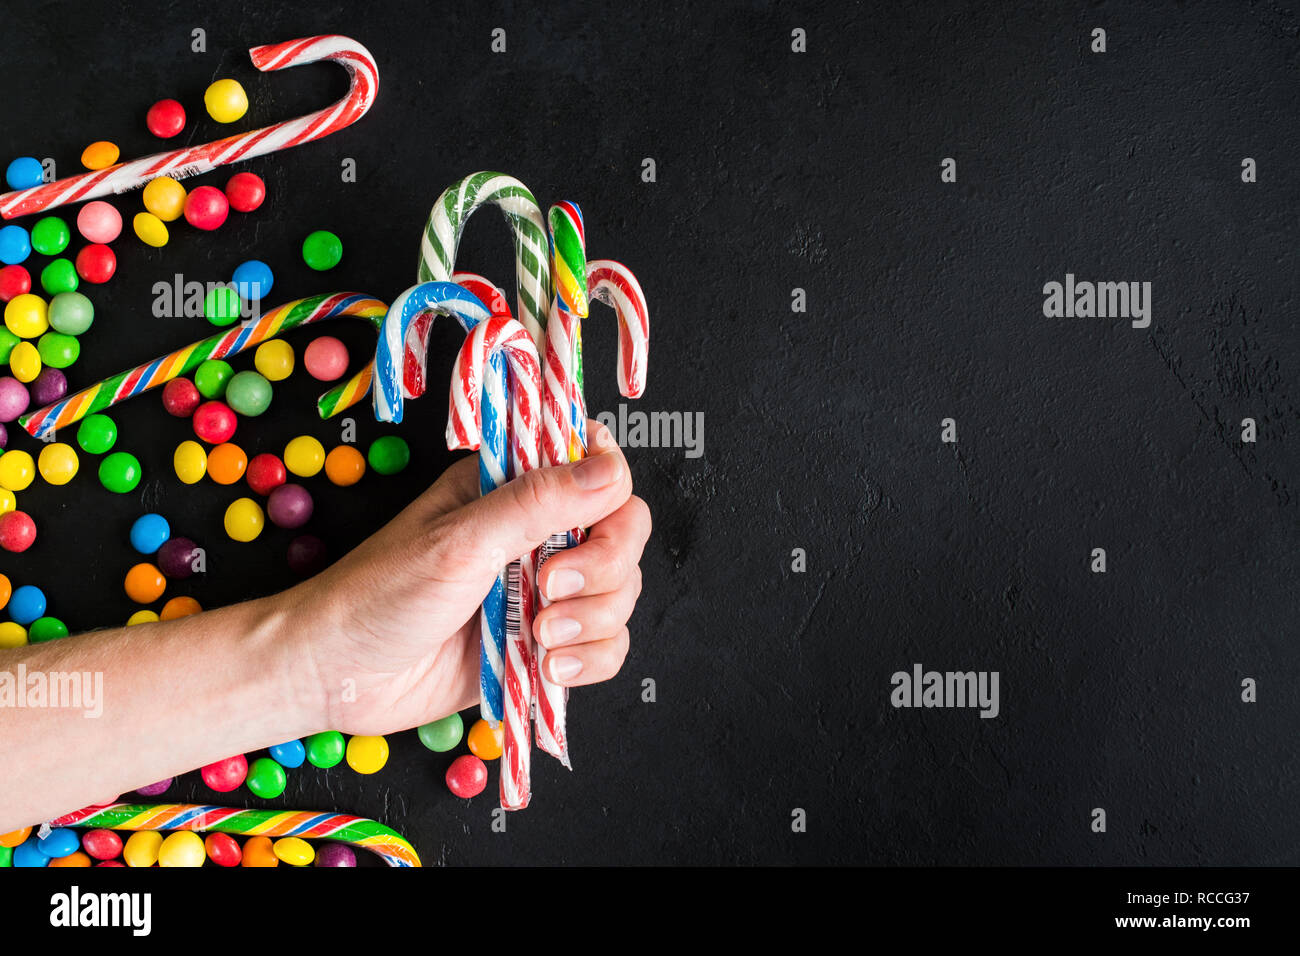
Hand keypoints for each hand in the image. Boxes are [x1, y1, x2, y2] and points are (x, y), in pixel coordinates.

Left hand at [287, 421, 650, 735]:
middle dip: (601, 569)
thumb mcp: (460, 540)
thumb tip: (609, 469)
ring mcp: (544, 591)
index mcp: (513, 486)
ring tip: (540, 639)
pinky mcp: (545, 642)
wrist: (342, 677)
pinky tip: (550, 667)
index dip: (608, 493)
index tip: (579, 526)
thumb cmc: (380, 595)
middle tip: (548, 590)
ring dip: (593, 621)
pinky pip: (606, 646)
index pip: (599, 468)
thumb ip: (538, 503)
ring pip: (620, 593)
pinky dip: (590, 660)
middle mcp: (536, 533)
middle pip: (624, 533)